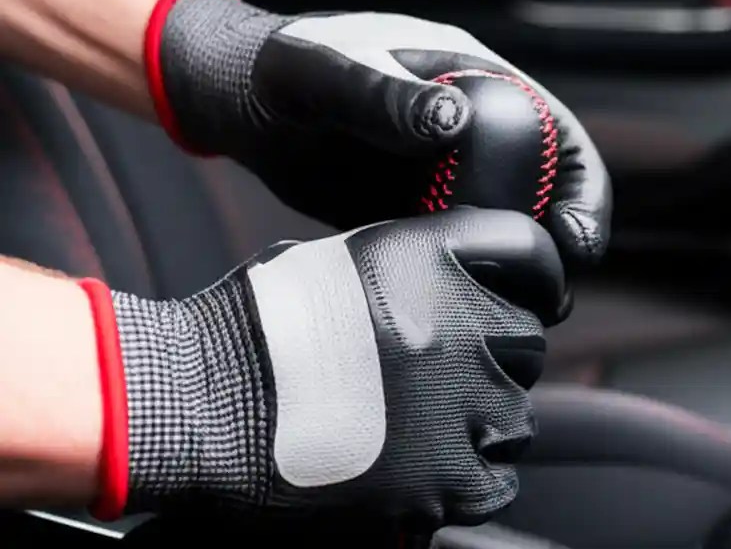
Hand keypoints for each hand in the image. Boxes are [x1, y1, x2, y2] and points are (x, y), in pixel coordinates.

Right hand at [81, 208, 564, 525]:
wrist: (192, 409)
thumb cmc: (251, 332)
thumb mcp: (338, 260)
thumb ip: (418, 263)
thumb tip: (476, 285)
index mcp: (426, 258)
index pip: (530, 251)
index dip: (538, 277)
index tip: (536, 297)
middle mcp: (455, 324)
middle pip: (527, 339)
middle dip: (493, 356)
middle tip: (437, 377)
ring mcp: (457, 405)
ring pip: (516, 414)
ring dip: (480, 420)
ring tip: (414, 427)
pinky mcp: (446, 478)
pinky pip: (496, 477)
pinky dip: (467, 477)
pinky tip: (418, 469)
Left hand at [145, 0, 609, 265]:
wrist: (231, 99)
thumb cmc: (281, 65)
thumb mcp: (327, 72)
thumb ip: (383, 96)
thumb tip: (451, 123)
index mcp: (479, 83)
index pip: (559, 137)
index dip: (581, 188)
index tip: (577, 238)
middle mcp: (475, 134)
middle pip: (546, 194)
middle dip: (561, 244)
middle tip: (554, 292)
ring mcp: (445, 178)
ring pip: (507, 230)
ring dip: (518, 270)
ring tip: (516, 312)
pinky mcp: (414, 215)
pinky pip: (457, 252)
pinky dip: (467, 281)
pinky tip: (458, 311)